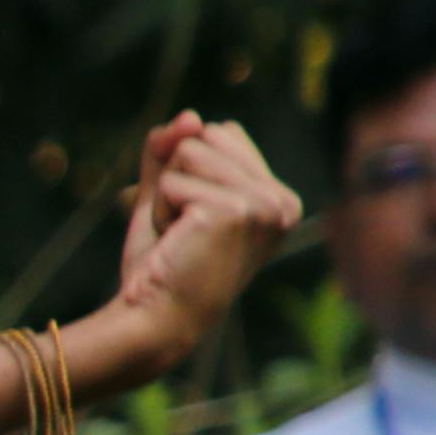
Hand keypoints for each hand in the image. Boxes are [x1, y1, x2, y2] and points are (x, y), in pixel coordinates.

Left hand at [92, 109, 299, 368]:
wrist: (152, 318)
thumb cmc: (160, 265)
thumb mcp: (164, 194)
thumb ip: (170, 148)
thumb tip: (190, 116)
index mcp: (280, 197)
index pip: (223, 132)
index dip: (187, 169)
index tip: (192, 219)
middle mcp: (283, 201)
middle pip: (207, 134)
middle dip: (176, 177)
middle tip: (183, 230)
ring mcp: (266, 206)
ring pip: (188, 150)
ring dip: (166, 196)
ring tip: (180, 237)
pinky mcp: (237, 211)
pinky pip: (173, 181)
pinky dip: (161, 211)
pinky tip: (176, 244)